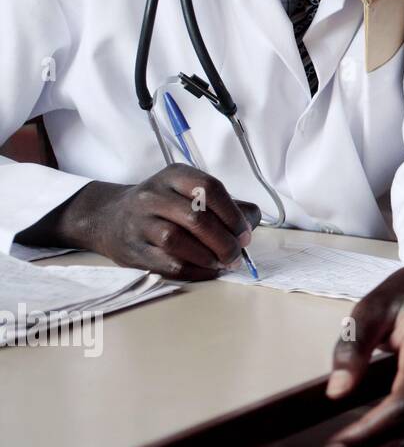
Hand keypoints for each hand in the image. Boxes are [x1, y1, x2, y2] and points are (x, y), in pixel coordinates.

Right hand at [25, 165, 258, 279]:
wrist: (109, 217)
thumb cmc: (164, 206)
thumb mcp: (190, 192)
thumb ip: (225, 204)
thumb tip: (251, 222)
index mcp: (174, 175)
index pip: (210, 188)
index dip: (233, 214)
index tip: (245, 232)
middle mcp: (153, 195)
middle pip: (196, 218)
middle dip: (224, 240)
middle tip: (236, 253)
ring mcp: (139, 223)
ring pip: (177, 241)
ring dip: (208, 256)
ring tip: (223, 262)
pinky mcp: (132, 250)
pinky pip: (167, 264)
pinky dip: (194, 270)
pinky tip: (208, 270)